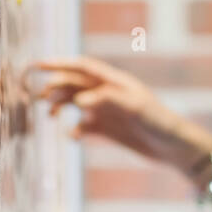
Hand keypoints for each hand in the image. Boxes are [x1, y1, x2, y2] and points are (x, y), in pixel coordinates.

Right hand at [30, 56, 211, 174]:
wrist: (174, 147)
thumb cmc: (159, 122)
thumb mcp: (136, 108)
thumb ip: (108, 100)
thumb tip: (78, 100)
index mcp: (115, 82)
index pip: (82, 67)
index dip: (59, 64)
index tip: (37, 65)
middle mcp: (108, 93)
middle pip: (75, 84)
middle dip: (55, 87)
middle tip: (39, 97)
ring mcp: (107, 111)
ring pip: (76, 103)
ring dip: (61, 106)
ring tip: (50, 116)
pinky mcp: (108, 129)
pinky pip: (84, 127)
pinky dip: (75, 130)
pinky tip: (73, 137)